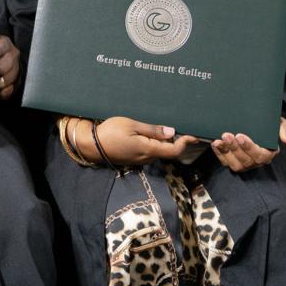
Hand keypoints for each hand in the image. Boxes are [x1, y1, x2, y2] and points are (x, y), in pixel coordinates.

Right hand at [84, 117, 198, 165]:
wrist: (91, 145)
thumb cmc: (110, 132)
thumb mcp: (132, 125)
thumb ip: (153, 130)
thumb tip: (172, 132)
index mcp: (148, 149)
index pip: (174, 150)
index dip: (185, 143)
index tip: (194, 134)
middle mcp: (146, 157)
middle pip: (168, 151)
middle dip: (177, 141)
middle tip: (183, 127)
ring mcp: (140, 159)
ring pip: (159, 151)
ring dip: (166, 142)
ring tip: (167, 127)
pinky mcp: (134, 158)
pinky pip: (150, 151)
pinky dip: (156, 143)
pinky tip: (152, 133)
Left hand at [211, 117, 285, 172]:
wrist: (256, 123)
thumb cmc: (267, 124)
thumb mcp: (278, 122)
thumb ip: (283, 129)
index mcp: (268, 153)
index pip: (259, 155)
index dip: (249, 147)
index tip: (240, 136)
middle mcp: (257, 161)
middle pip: (246, 160)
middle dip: (234, 148)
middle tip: (226, 135)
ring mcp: (244, 164)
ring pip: (235, 164)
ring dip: (225, 152)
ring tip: (219, 140)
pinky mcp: (233, 162)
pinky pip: (225, 162)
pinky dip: (219, 153)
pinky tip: (215, 143)